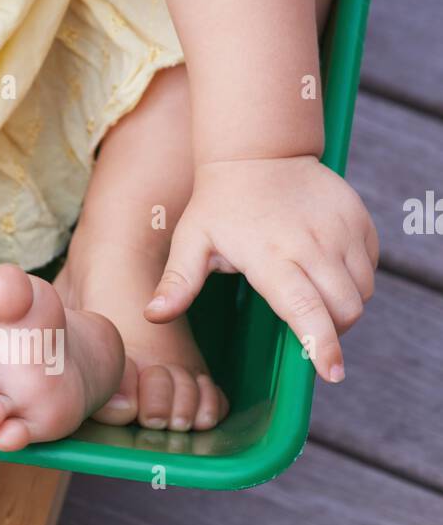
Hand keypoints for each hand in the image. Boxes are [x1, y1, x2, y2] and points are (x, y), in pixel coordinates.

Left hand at [145, 156, 378, 381]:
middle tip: (310, 331)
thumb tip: (152, 316)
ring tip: (316, 301)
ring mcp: (341, 229)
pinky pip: (371, 266)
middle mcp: (313, 244)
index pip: (306, 309)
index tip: (332, 373)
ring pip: (362, 292)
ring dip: (346, 308)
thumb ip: (178, 282)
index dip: (322, 345)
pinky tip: (328, 274)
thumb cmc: (219, 204)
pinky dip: (357, 280)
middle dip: (334, 333)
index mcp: (271, 256)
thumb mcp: (191, 241)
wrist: (258, 151)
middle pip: (345, 309)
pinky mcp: (358, 218)